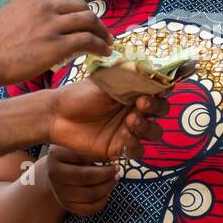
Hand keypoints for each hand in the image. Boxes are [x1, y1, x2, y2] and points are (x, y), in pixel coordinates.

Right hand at [0, 0, 112, 86]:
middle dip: (94, 19)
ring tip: (108, 43)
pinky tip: (105, 53)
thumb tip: (34, 23)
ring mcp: (51, 25)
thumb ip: (25, 14)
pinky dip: (100, 46)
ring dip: (102, 33)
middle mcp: (44, 6)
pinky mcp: (56, 46)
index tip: (83, 18)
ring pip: (88, 21)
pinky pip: (87, 41)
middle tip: (101, 32)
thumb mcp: (7, 15)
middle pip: (81, 6)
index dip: (77, 6)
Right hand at [46, 145, 119, 215]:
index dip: (102, 156)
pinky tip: (107, 192)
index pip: (83, 156)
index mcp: (56, 154)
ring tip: (114, 179)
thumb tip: (114, 154)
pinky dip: (102, 202)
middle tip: (117, 169)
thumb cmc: (73, 154)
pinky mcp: (66, 205)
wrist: (58, 171)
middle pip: (86, 177)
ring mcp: (59, 191)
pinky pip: (88, 209)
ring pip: (89, 195)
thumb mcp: (78, 145)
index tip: (114, 156)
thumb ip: (92, 147)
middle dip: (107, 174)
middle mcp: (54, 174)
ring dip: (107, 187)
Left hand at [47, 80, 167, 162]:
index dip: (163, 91)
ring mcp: (129, 130)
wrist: (58, 115)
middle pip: (161, 112)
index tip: (161, 88)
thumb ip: (130, 78)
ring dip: (147, 127)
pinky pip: (137, 150)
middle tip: (142, 103)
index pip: (159, 91)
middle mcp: (135, 110)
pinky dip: (135, 143)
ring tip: (131, 121)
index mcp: (134, 92)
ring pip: (154, 133)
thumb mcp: (107, 81)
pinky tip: (124, 135)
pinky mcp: (119, 148)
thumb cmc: (81, 95)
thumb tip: (152, 72)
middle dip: (156, 108)